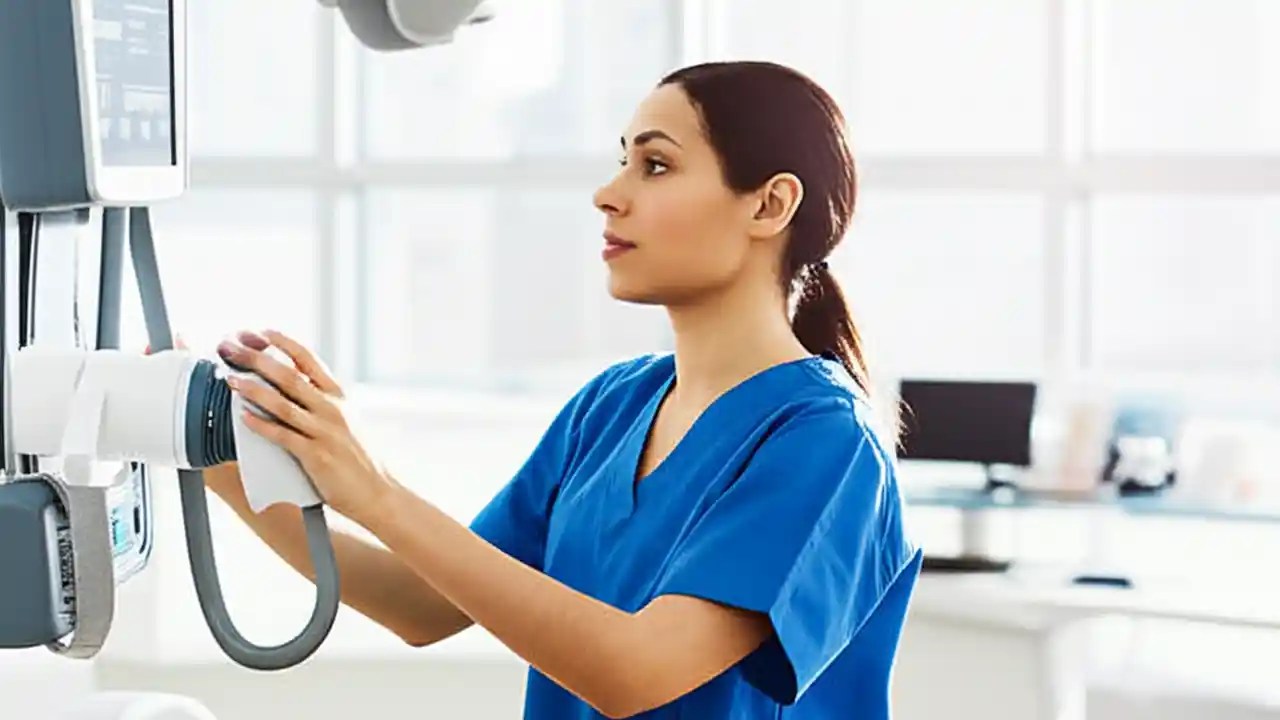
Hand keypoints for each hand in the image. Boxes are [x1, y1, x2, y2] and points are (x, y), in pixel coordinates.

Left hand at [217, 329, 393, 524]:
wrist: (376, 491)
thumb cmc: (358, 459)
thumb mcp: (346, 421)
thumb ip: (322, 403)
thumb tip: (291, 387)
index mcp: (339, 396)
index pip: (309, 360)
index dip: (284, 344)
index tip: (262, 332)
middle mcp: (332, 408)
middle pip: (289, 375)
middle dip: (257, 359)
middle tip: (232, 348)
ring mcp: (324, 431)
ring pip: (282, 403)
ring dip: (253, 389)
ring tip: (231, 378)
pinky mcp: (316, 455)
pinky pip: (283, 436)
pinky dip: (262, 426)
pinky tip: (243, 418)